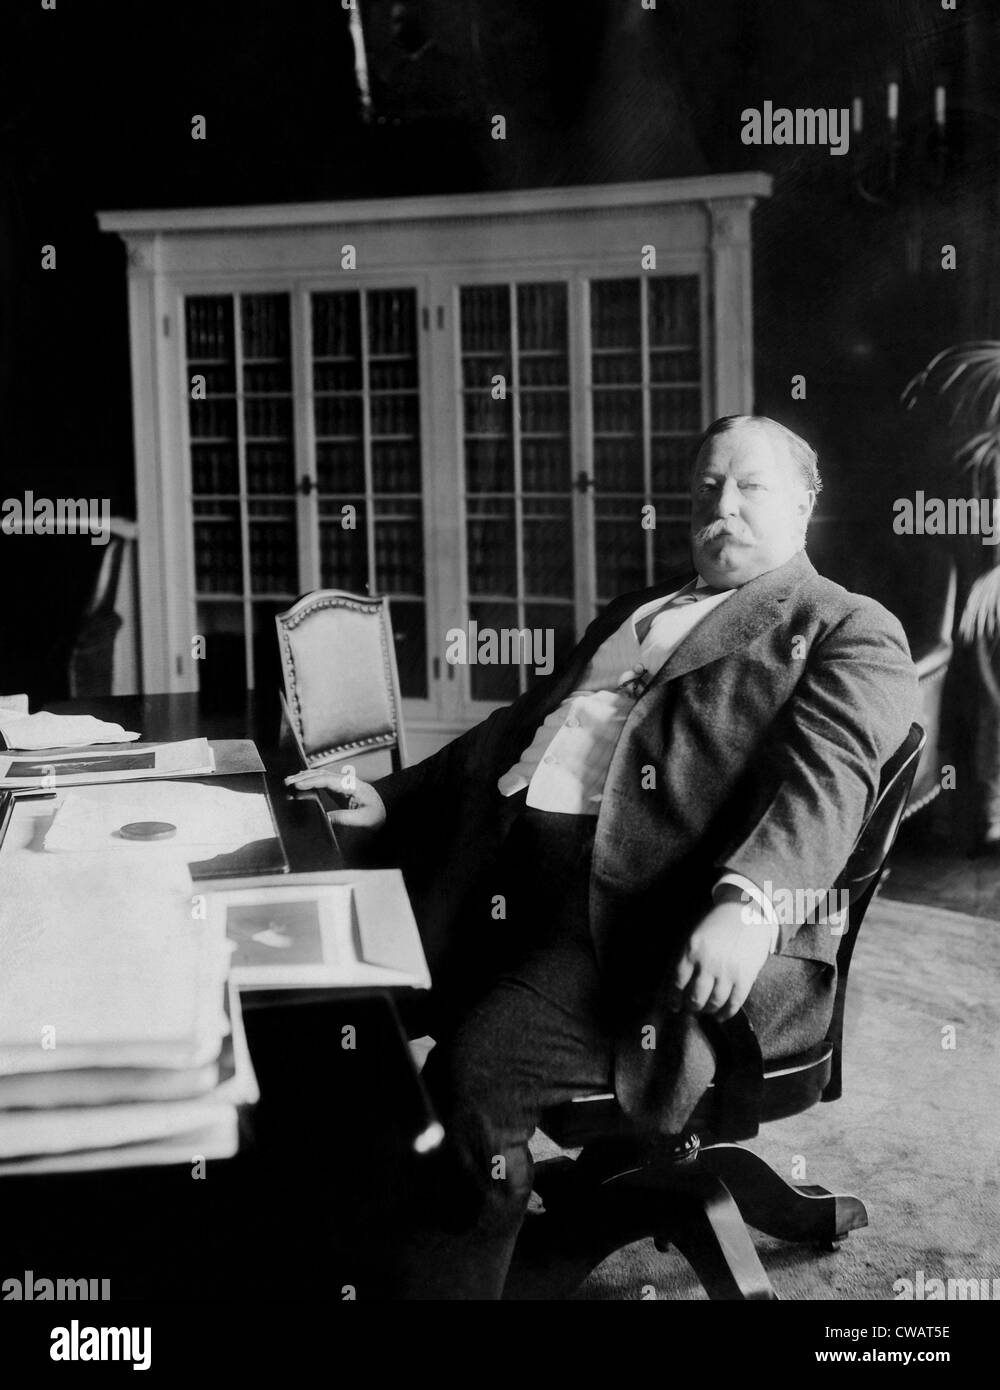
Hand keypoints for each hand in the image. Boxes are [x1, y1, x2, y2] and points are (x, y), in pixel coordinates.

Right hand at [284, 769, 386, 829]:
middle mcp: (348, 781)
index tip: (297, 785)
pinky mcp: (341, 790)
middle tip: (287, 782)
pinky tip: (301, 781)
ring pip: (322, 775)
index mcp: (354, 786)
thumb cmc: (378, 817)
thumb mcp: (365, 820)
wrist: (387, 814)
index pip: (329, 780)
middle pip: (323, 775)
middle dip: (304, 777)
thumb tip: (326, 817)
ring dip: (305, 777)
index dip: (312, 781)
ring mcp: (344, 784)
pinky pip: (323, 781)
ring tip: (289, 781)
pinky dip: (311, 780)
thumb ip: (346, 818)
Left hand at [666, 902, 771, 1020]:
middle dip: (691, 1007)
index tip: (674, 1006)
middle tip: (692, 1008)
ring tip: (706, 1010)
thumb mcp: (696, 935)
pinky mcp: (745, 977)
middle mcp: (708, 963)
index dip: (674, 998)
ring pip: (714, 1002)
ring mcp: (727, 971)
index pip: (677, 982)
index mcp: (691, 950)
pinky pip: (734, 1003)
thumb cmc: (718, 924)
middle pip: (695, 997)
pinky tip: (721, 1015)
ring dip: (708, 1010)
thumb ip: (687, 958)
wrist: (748, 912)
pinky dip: (726, 1013)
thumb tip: (679, 986)